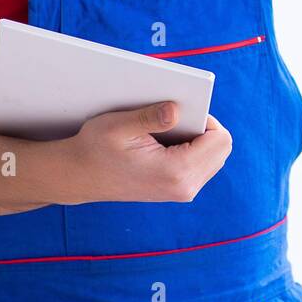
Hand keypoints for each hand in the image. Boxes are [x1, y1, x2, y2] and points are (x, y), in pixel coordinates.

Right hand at [60, 102, 232, 204]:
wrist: (80, 177)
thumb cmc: (95, 149)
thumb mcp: (119, 126)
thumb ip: (151, 116)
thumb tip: (177, 110)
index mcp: (176, 172)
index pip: (220, 140)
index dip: (206, 118)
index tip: (183, 111)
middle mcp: (185, 187)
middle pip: (221, 149)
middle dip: (205, 129)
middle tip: (176, 119)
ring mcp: (183, 192)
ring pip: (214, 157)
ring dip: (198, 139)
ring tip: (168, 130)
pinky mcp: (177, 190)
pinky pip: (202, 164)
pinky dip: (192, 149)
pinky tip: (166, 141)